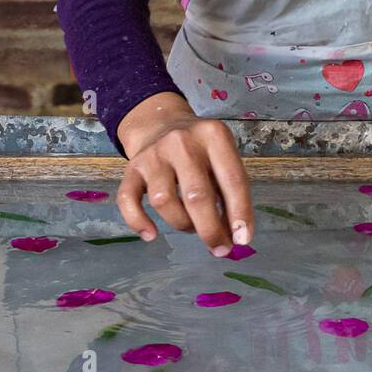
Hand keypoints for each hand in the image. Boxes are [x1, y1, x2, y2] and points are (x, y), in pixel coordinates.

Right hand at [116, 107, 253, 254]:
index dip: (240, 213)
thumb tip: (234, 235)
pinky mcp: (132, 168)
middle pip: (196, 195)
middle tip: (220, 248)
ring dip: (182, 224)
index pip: (232, 179)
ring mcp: (154, 155)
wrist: (160, 122)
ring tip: (192, 227)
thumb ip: (229, 190)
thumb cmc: (199, 148)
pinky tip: (151, 234)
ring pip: (164, 201)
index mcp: (214, 135)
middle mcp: (182, 142)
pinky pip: (128, 200)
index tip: (242, 240)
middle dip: (210, 229)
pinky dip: (138, 222)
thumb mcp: (222, 155)